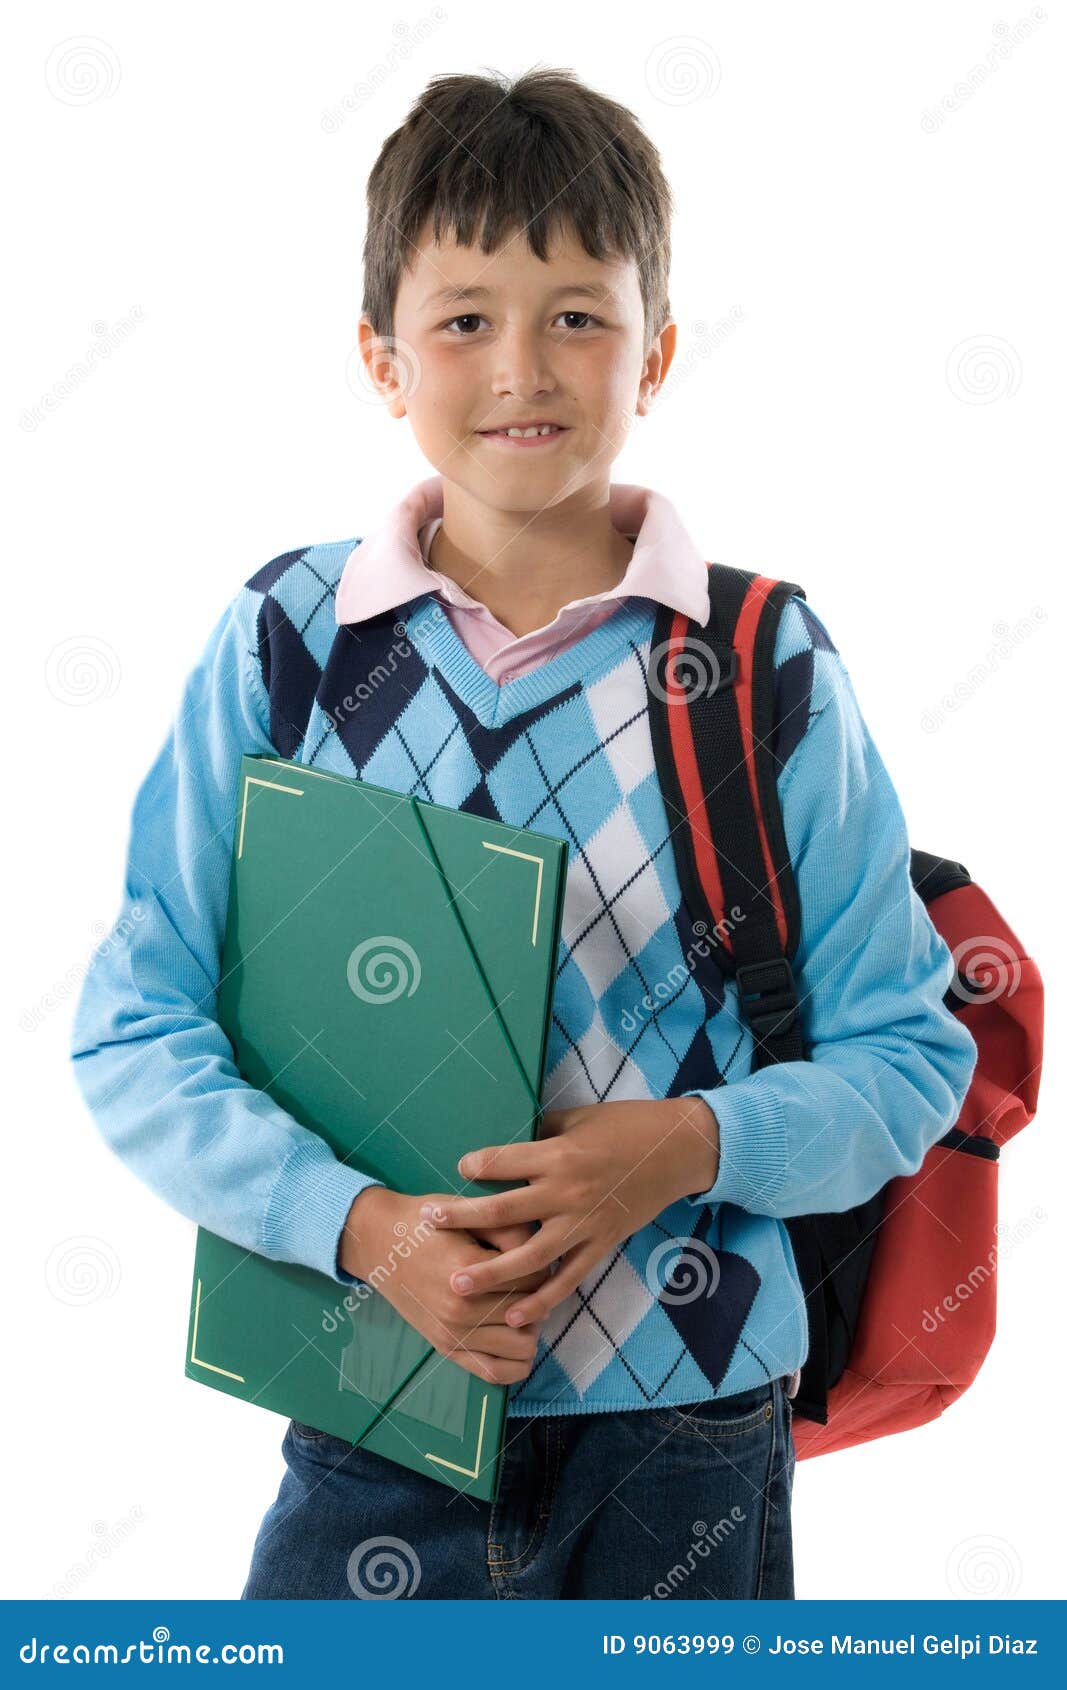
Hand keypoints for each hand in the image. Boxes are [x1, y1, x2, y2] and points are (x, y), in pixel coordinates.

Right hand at [339, 1186, 549, 1383]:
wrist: (380, 1243)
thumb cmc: (426, 1223)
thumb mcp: (468, 1212)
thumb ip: (509, 1230)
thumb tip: (543, 1256)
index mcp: (467, 1270)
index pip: (533, 1281)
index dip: (543, 1269)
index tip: (536, 1260)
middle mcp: (459, 1308)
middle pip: (530, 1313)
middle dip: (538, 1297)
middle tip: (530, 1283)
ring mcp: (452, 1333)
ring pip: (522, 1346)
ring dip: (529, 1327)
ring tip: (519, 1307)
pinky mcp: (446, 1348)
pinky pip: (495, 1373)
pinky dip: (515, 1363)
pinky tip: (515, 1339)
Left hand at [418, 1098, 719, 1326]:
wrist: (677, 1150)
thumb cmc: (626, 1125)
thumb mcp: (579, 1119)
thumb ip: (542, 1135)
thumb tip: (510, 1147)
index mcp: (558, 1154)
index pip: (503, 1162)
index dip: (475, 1165)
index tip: (457, 1169)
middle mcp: (567, 1192)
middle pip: (504, 1210)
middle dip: (463, 1218)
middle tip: (428, 1225)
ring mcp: (584, 1224)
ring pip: (530, 1256)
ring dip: (492, 1273)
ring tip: (459, 1284)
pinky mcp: (602, 1244)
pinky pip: (567, 1279)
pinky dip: (541, 1300)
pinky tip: (514, 1316)